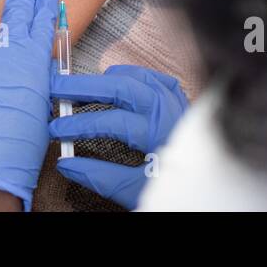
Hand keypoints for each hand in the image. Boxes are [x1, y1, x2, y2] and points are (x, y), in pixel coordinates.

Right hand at [49, 64, 188, 209]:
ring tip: (81, 85)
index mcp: (160, 133)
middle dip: (85, 86)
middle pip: (121, 86)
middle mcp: (169, 111)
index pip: (111, 121)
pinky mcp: (181, 101)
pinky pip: (155, 78)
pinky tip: (116, 78)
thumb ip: (102, 177)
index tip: (57, 129)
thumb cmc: (179, 191)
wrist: (209, 190)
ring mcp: (177, 102)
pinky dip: (132, 75)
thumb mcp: (138, 191)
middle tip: (57, 88)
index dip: (80, 124)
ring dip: (106, 78)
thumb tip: (67, 164)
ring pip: (138, 76)